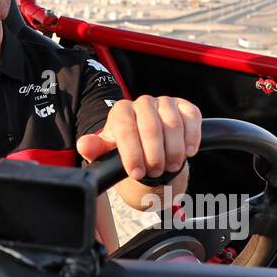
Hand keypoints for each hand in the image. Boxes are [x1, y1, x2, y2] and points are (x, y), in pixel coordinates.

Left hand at [76, 95, 201, 180]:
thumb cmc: (126, 150)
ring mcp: (165, 103)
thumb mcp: (108, 153)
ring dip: (174, 150)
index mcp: (121, 111)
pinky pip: (192, 118)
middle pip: (151, 127)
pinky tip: (188, 152)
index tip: (136, 173)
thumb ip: (95, 149)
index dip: (131, 152)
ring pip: (173, 124)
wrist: (149, 148)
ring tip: (170, 167)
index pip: (125, 128)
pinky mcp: (185, 107)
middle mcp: (143, 103)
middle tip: (155, 172)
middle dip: (154, 155)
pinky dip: (192, 137)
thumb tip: (84, 145)